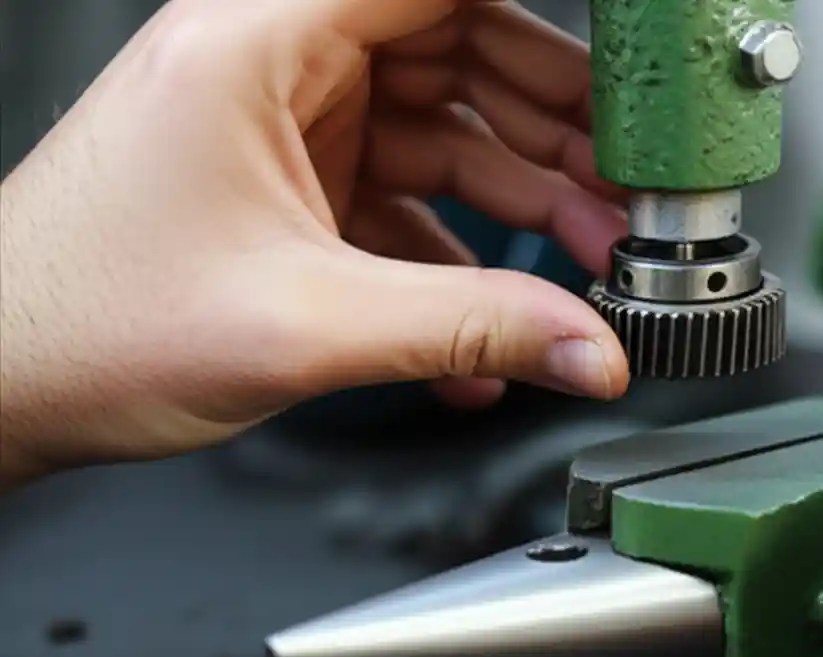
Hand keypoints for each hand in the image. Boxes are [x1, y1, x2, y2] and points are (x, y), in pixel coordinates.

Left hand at [0, 0, 630, 483]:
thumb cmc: (83, 323)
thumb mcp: (308, 326)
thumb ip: (471, 330)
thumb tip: (584, 343)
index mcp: (261, 38)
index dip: (540, 19)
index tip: (619, 64)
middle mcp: (276, 65)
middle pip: (460, 55)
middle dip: (554, 130)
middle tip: (624, 191)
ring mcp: (285, 127)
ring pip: (442, 132)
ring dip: (519, 202)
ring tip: (583, 265)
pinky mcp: (290, 188)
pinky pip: (402, 204)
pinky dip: (453, 263)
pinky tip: (486, 334)